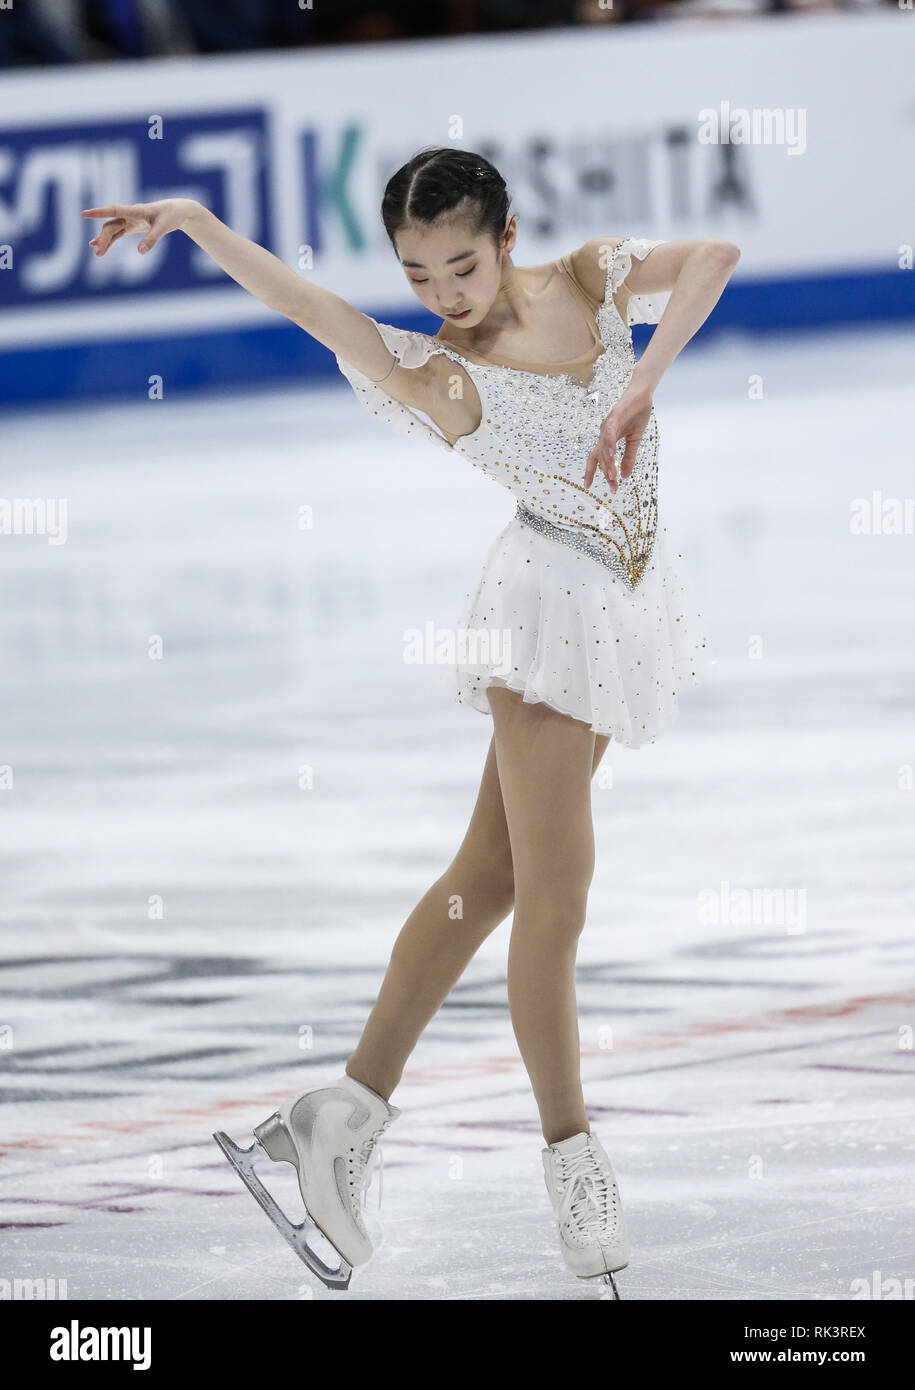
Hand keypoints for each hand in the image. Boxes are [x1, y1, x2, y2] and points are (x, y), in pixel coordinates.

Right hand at [81, 198, 198, 256]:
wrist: (178, 211)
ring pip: (112, 229)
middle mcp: (130, 214)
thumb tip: (140, 252)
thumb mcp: (164, 227)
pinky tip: (100, 247)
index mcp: (136, 210)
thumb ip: (152, 239)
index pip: (114, 210)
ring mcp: (130, 220)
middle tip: (97, 252)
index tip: (85, 214)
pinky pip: (117, 233)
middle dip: (103, 238)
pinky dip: (109, 240)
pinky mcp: (132, 226)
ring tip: (96, 253)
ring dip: (104, 241)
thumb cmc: (171, 216)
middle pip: (111, 225)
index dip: (99, 212)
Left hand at [584, 382, 652, 492]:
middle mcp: (604, 433)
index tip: (588, 487)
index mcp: (607, 439)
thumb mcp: (634, 440)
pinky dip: (609, 444)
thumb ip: (629, 458)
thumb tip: (624, 477)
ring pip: (604, 447)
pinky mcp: (615, 416)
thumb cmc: (637, 415)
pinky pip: (609, 432)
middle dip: (605, 473)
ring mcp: (607, 424)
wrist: (643, 395)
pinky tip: (611, 455)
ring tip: (611, 476)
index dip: (591, 472)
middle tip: (612, 487)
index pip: (597, 458)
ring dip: (607, 462)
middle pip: (599, 456)